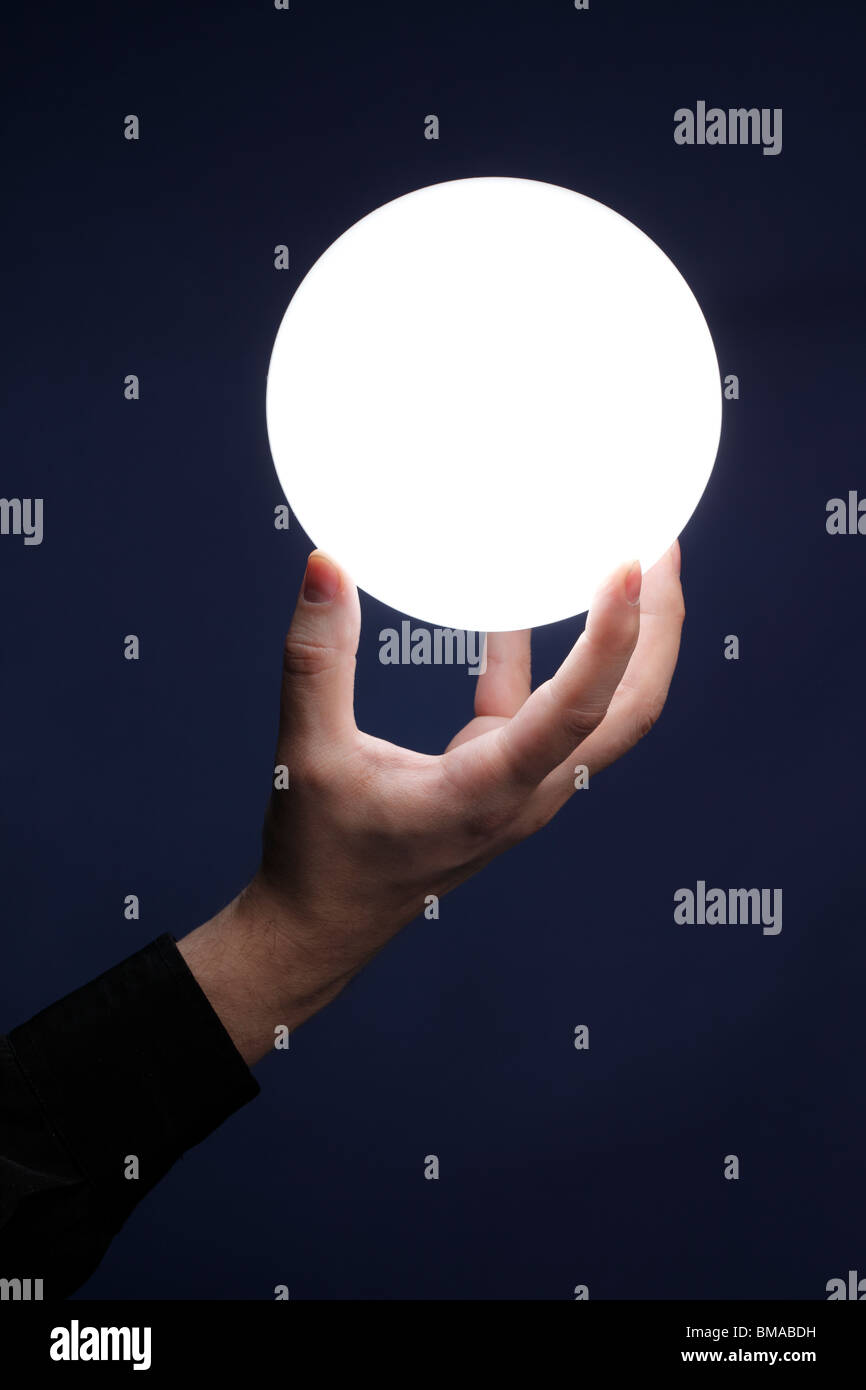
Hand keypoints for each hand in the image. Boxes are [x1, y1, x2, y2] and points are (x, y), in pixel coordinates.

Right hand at [179, 543, 683, 1062]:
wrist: (324, 924)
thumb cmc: (321, 853)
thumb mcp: (309, 753)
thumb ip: (316, 658)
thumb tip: (328, 565)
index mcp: (489, 793)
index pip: (578, 710)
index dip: (613, 637)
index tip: (629, 561)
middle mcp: (526, 791)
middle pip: (630, 711)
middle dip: (660, 630)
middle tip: (663, 545)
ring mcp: (521, 784)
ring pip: (601, 711)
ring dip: (625, 641)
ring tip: (628, 562)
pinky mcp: (500, 774)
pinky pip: (540, 705)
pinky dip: (543, 653)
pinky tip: (519, 599)